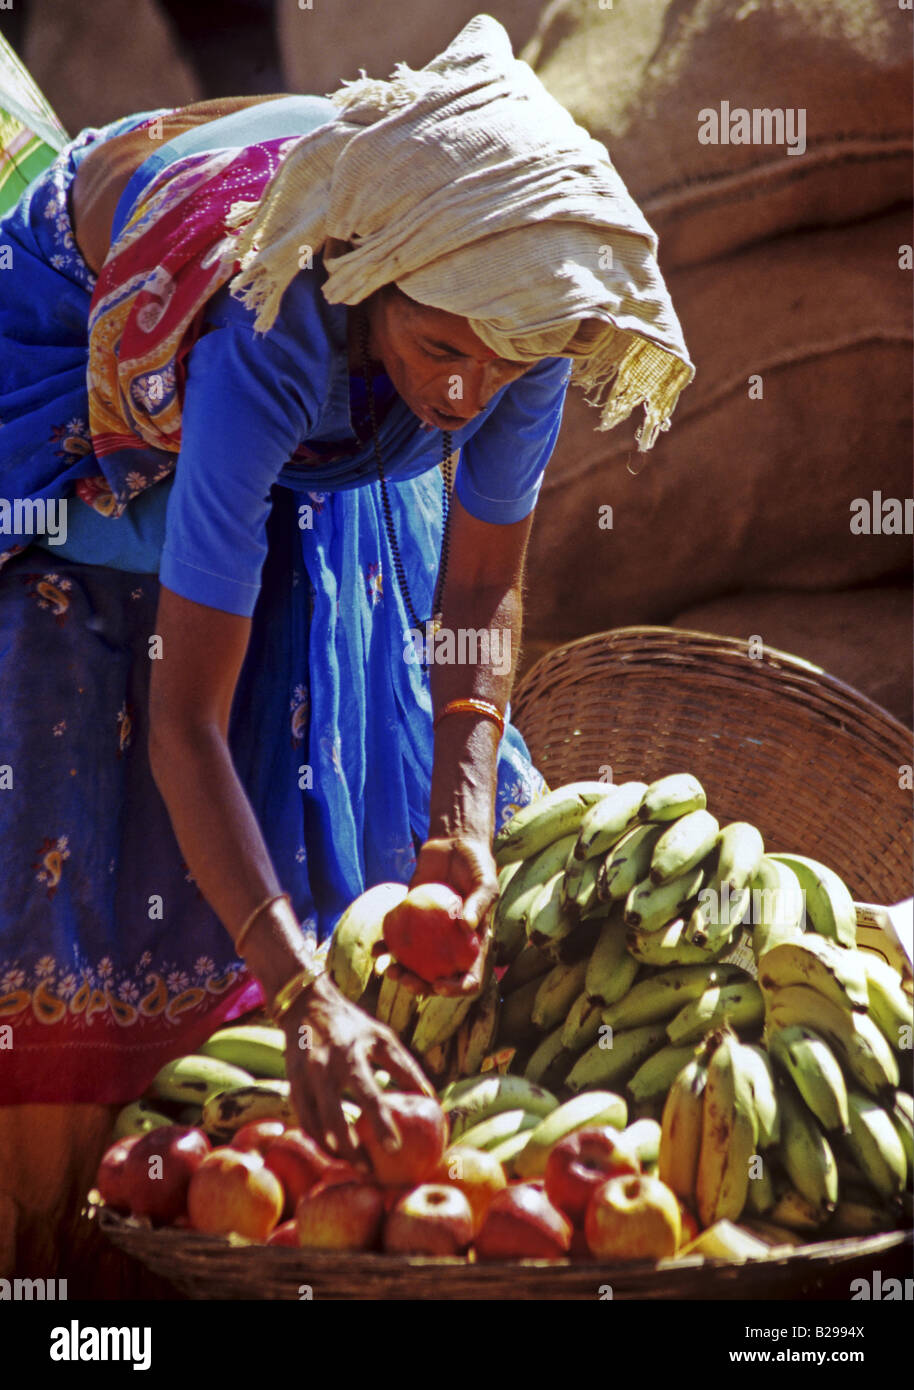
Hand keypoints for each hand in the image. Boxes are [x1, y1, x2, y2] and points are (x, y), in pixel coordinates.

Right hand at [280, 972, 434, 1161]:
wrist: (305, 1004)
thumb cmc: (353, 1024)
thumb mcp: (383, 1038)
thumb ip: (406, 1067)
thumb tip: (430, 1098)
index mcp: (350, 1054)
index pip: (367, 1094)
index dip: (381, 1122)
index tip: (394, 1147)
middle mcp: (323, 1067)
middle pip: (334, 1117)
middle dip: (350, 1149)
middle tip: (369, 1171)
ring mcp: (303, 1076)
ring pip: (314, 1123)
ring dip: (331, 1149)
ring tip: (352, 1166)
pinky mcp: (291, 1082)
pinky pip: (303, 1118)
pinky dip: (317, 1137)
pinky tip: (332, 1150)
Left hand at [387, 834, 497, 997]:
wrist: (454, 845)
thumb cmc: (477, 864)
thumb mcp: (486, 881)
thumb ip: (480, 902)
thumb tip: (468, 925)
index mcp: (473, 945)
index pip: (470, 977)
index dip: (457, 988)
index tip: (439, 985)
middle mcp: (452, 945)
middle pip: (438, 979)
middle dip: (420, 987)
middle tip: (405, 980)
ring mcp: (431, 935)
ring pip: (416, 965)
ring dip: (401, 973)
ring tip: (388, 970)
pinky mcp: (412, 919)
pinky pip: (399, 938)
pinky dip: (388, 946)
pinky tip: (377, 948)